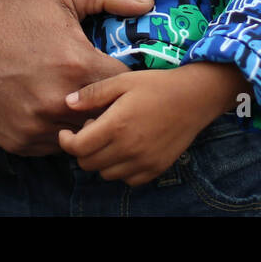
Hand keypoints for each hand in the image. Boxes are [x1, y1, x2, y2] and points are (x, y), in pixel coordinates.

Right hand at [0, 0, 153, 155]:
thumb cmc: (13, 15)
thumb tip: (147, 3)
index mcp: (77, 66)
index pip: (125, 85)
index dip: (126, 77)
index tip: (118, 67)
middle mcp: (59, 103)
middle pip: (105, 113)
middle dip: (107, 100)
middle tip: (95, 82)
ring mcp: (37, 127)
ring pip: (80, 132)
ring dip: (82, 117)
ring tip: (72, 94)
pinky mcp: (19, 142)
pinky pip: (53, 144)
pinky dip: (56, 129)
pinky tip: (49, 106)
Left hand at [57, 62, 248, 186]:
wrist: (194, 98)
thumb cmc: (156, 85)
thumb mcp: (122, 81)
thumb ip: (93, 94)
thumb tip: (67, 103)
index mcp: (116, 126)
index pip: (77, 148)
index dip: (66, 141)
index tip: (67, 132)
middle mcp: (128, 149)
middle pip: (88, 164)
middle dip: (82, 149)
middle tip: (93, 129)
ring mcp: (143, 162)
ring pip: (106, 174)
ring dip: (101, 160)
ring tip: (111, 138)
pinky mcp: (155, 169)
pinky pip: (127, 180)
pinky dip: (121, 169)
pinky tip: (127, 149)